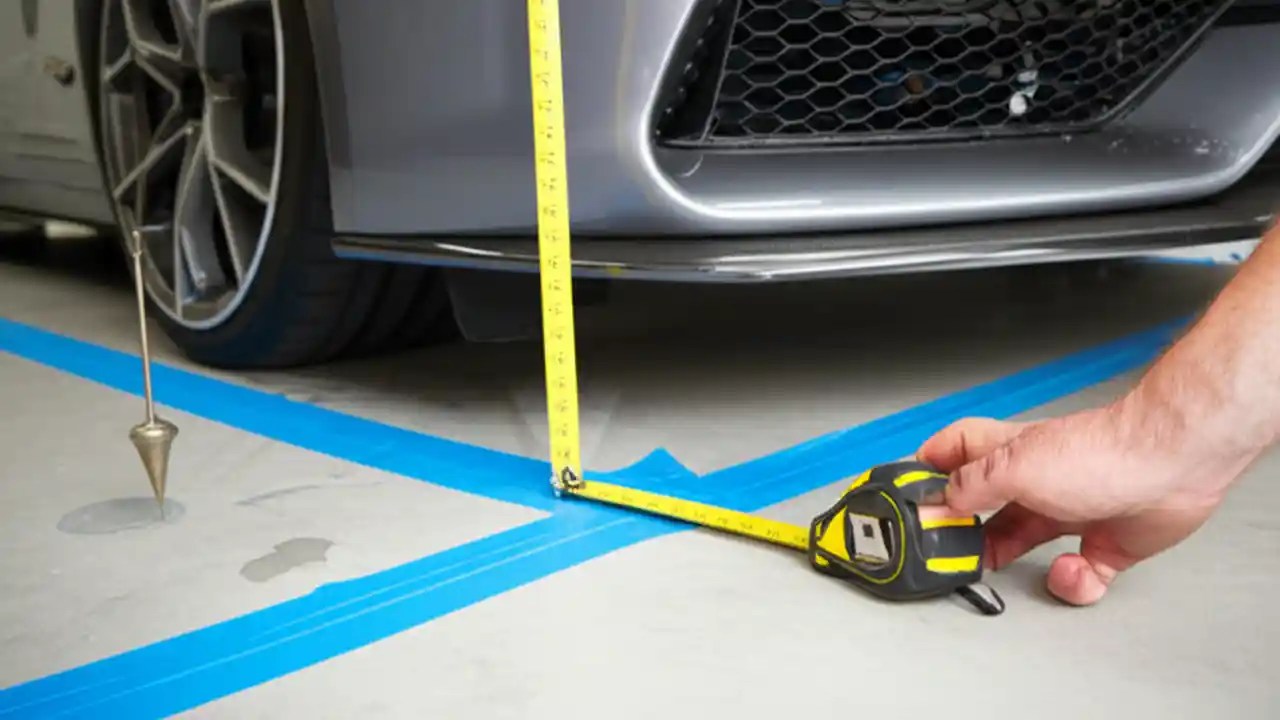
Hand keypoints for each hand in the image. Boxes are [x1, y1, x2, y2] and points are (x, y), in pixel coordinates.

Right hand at [916, 402, 1253, 605]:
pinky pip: (1075, 573)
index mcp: (1006, 453)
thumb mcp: (1012, 468)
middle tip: (948, 550)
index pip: (952, 450)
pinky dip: (1071, 581)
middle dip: (963, 530)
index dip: (927, 468)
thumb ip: (967, 488)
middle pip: (981, 505)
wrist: (1172, 467)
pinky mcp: (1103, 542)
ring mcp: (1069, 509)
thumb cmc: (1100, 453)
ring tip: (995, 567)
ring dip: (1006, 558)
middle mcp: (1033, 479)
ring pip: (1021, 541)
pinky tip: (1071, 569)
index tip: (907, 497)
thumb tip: (933, 504)